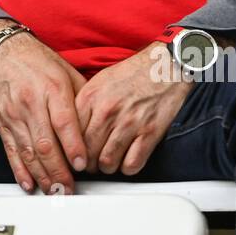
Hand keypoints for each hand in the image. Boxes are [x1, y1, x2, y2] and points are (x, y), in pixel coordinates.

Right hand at [0, 21, 89, 194]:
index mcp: (52, 88)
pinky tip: (29, 183)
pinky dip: (20, 170)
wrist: (0, 50)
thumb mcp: (65, 70)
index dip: (73, 146)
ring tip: (55, 191)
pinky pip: (11, 151)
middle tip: (70, 188)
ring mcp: (14, 115)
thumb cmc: (35, 60)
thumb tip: (100, 122)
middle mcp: (32, 103)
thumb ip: (82, 98)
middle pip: (46, 143)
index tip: (82, 165)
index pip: (64, 122)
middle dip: (59, 171)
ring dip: (42, 176)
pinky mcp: (2, 123)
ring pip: (29, 152)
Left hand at [75, 41, 192, 174]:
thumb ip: (83, 105)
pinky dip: (128, 168)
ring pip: (107, 163)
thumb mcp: (99, 82)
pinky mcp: (150, 133)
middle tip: (91, 163)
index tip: (73, 156)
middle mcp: (107, 111)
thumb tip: (71, 129)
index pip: (70, 135)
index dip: (70, 150)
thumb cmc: (133, 74)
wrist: (166, 66)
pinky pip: (132, 164)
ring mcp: (129, 123)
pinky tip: (127, 160)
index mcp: (90, 97)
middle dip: (87, 163)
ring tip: (108, 162)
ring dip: (107, 168)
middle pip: (86, 153)